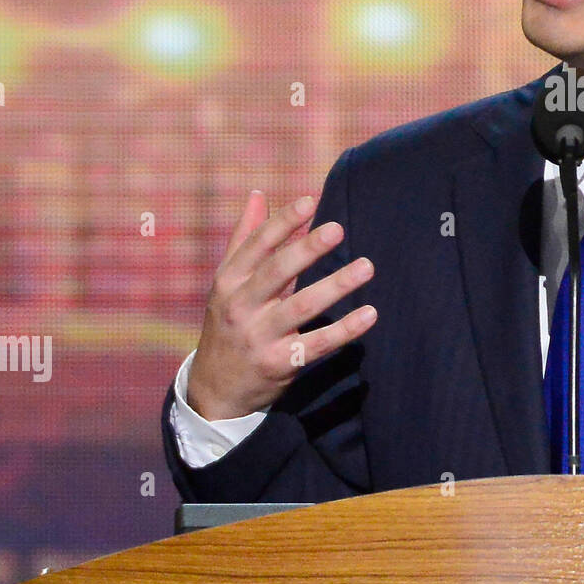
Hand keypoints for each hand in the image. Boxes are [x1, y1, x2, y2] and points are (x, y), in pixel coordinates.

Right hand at [187, 190, 376, 420]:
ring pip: (301, 307)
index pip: (256, 245)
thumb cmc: (228, 323)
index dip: (282, 222)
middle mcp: (241, 307)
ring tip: (367, 266)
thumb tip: (258, 194)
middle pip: (277, 272)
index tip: (309, 201)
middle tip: (339, 229)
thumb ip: (245, 238)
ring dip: (335, 286)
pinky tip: (369, 314)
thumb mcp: (227, 282)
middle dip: (307, 250)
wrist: (213, 390)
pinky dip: (344, 330)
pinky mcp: (280, 363)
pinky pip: (317, 344)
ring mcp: (260, 337)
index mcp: (229, 281)